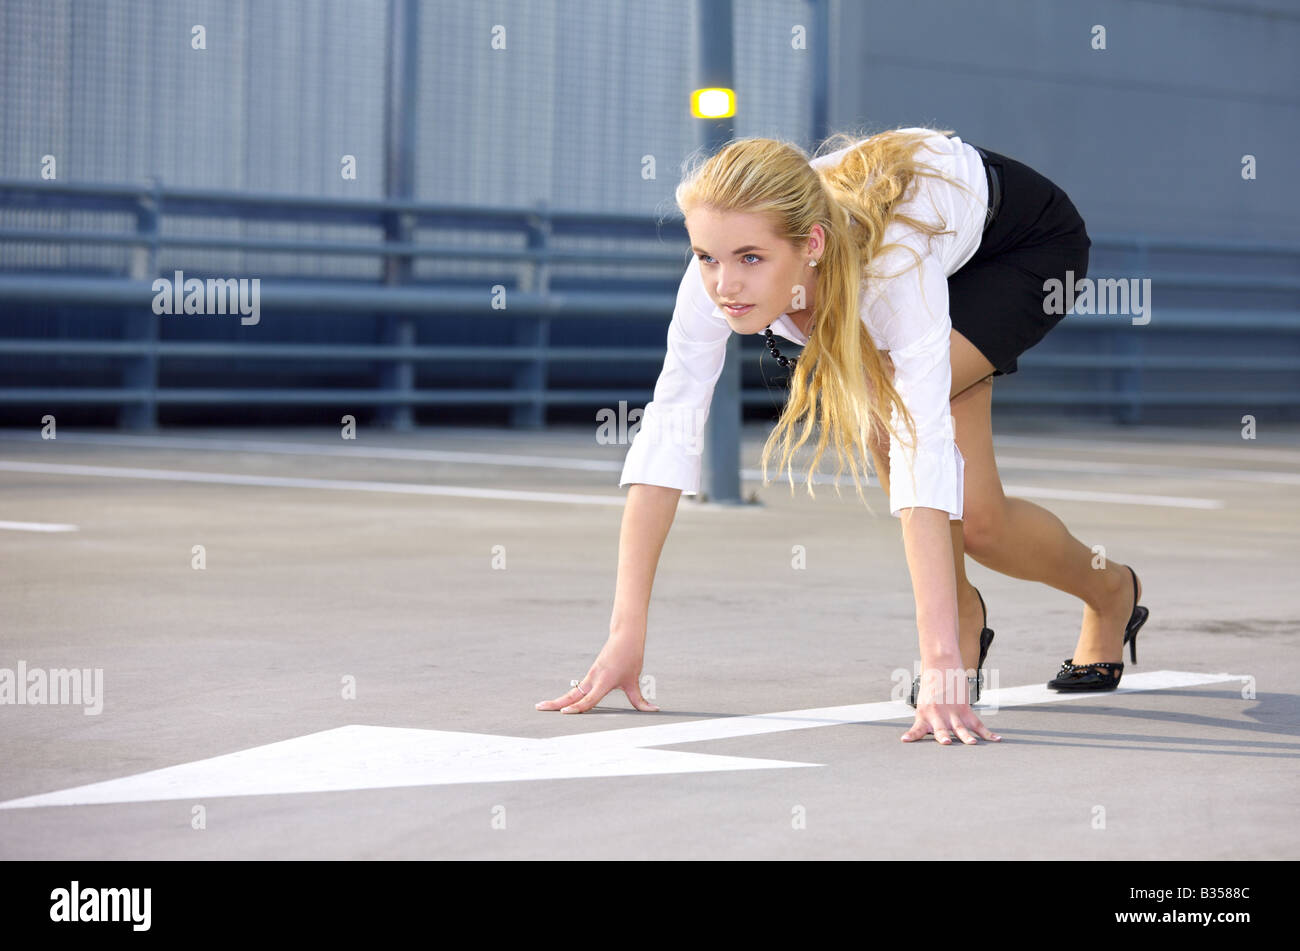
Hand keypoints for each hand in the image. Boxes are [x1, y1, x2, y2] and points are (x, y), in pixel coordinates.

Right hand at [535, 635, 659, 713]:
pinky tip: (560, 702)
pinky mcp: (591, 673)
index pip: (588, 699)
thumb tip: (653, 710)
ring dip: (558, 700)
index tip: (564, 714)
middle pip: (571, 695)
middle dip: (555, 703)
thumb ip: (640, 700)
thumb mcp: (635, 680)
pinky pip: (578, 688)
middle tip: (539, 708)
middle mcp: (594, 679)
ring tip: (543, 707)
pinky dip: (568, 695)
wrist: (625, 635)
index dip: (577, 708)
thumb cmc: (631, 656)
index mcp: (604, 681)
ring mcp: (591, 675)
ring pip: (572, 691)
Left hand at [901, 666, 1001, 744]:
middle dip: (943, 737)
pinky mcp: (964, 708)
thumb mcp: (924, 701)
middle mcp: (937, 715)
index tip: (904, 739)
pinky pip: (977, 724)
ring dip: (966, 737)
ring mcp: (952, 712)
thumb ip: (928, 717)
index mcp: (924, 714)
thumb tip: (933, 731)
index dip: (911, 735)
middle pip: (940, 730)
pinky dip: (987, 733)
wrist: (940, 664)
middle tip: (946, 743)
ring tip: (972, 744)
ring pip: (960, 729)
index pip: (917, 728)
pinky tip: (996, 739)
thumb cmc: (930, 685)